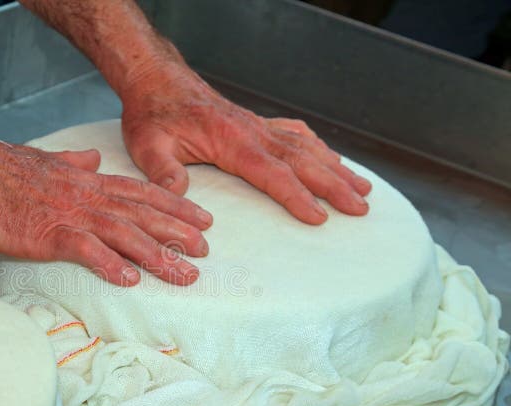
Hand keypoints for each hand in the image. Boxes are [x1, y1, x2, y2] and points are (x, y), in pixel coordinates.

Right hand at [0, 138, 212, 285]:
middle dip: (179, 232)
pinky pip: (86, 250)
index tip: (203, 219)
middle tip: (207, 250)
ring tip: (185, 274)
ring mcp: (71, 216)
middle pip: (144, 215)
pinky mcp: (49, 234)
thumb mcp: (46, 160)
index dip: (176, 206)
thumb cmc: (3, 170)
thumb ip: (73, 161)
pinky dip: (110, 264)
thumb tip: (93, 159)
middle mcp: (89, 197)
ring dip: (158, 255)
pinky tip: (130, 280)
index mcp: (89, 182)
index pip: (143, 194)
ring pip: (126, 235)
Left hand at [120, 62, 371, 223]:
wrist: (157, 80)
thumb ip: (162, 170)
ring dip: (336, 168)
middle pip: (302, 161)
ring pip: (306, 147)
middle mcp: (252, 131)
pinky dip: (318, 147)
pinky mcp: (254, 124)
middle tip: (361, 208)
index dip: (297, 195)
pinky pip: (294, 133)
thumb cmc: (152, 114)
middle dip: (334, 185)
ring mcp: (256, 126)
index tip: (320, 217)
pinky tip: (332, 157)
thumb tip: (177, 193)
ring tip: (364, 189)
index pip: (272, 172)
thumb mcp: (147, 145)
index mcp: (231, 140)